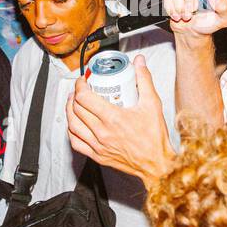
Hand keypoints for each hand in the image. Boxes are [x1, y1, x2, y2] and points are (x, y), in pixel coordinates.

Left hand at [66, 55, 172, 185]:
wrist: (156, 164)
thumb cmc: (155, 138)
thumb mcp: (152, 104)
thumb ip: (144, 80)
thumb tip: (138, 63)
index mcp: (113, 118)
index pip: (84, 97)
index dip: (80, 85)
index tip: (84, 81)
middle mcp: (102, 132)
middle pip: (77, 109)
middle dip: (75, 95)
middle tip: (80, 89)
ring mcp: (98, 145)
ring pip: (73, 125)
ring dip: (69, 111)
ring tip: (73, 103)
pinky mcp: (98, 156)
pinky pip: (76, 143)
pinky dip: (71, 131)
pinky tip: (75, 124)